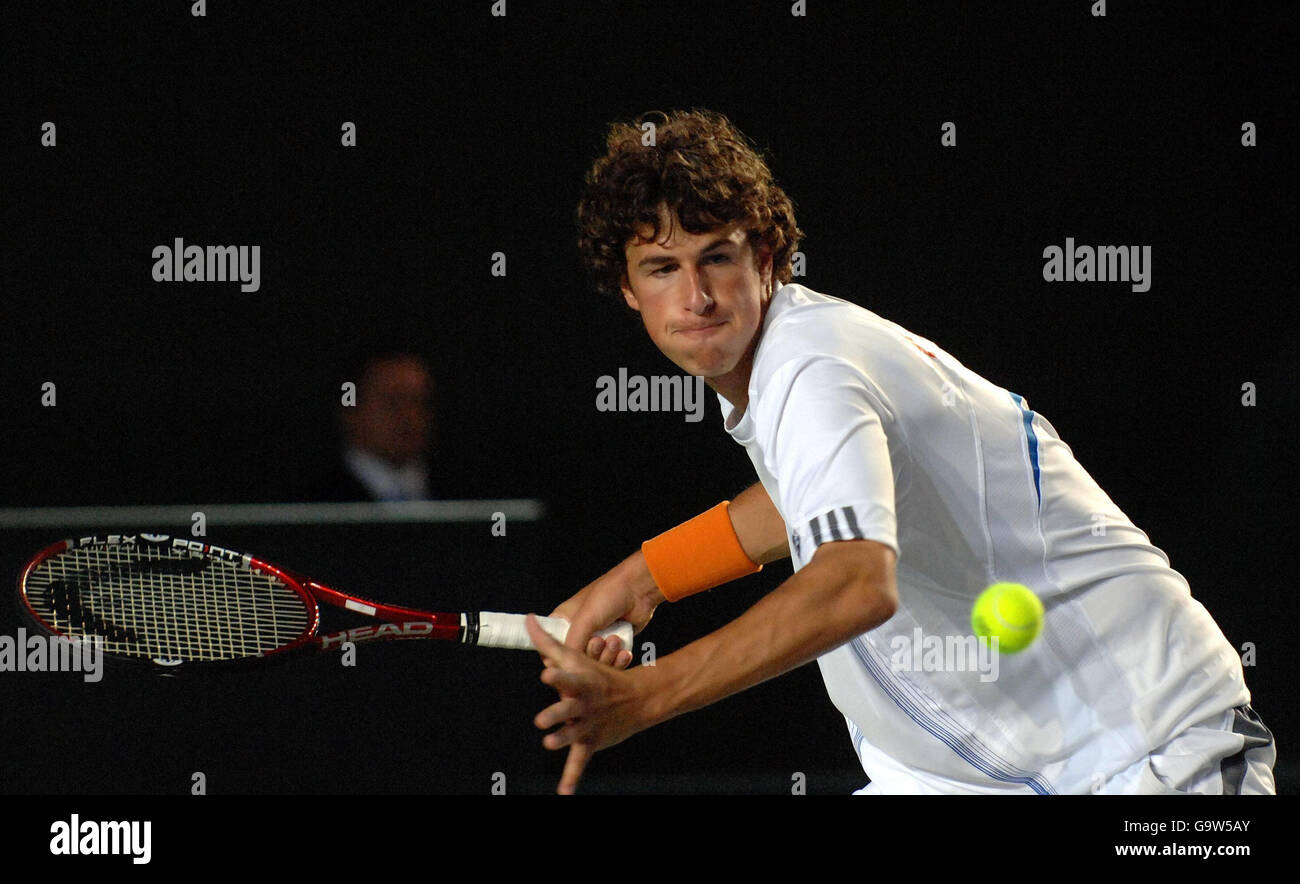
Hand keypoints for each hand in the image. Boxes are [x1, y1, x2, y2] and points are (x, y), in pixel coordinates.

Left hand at [527, 614, 654, 794]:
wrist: (638, 699)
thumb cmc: (599, 676)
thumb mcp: (577, 657)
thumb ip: (548, 643)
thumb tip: (528, 620)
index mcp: (581, 684)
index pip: (568, 678)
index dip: (557, 677)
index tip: (546, 674)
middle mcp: (585, 705)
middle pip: (569, 710)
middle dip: (556, 714)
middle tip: (541, 720)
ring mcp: (589, 726)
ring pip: (574, 735)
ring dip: (563, 741)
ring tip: (549, 744)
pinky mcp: (591, 743)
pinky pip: (579, 762)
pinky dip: (571, 778)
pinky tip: (564, 793)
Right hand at [550, 550, 663, 660]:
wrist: (639, 590)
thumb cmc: (608, 596)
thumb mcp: (585, 620)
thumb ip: (572, 644)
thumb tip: (568, 667)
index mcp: (563, 619)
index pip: (552, 645)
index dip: (560, 657)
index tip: (570, 660)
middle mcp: (578, 629)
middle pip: (576, 659)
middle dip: (590, 654)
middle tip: (599, 641)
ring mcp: (597, 637)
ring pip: (595, 662)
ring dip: (606, 656)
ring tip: (615, 640)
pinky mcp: (613, 643)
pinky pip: (611, 662)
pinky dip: (617, 660)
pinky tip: (623, 651)